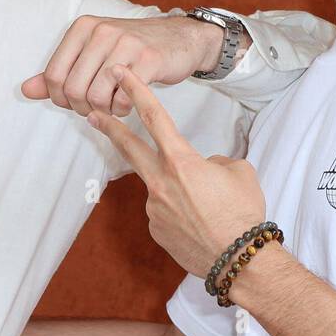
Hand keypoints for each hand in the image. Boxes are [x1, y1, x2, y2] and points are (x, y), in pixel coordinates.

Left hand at [21, 15, 223, 116]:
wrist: (179, 39)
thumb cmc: (130, 49)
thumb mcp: (91, 54)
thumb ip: (58, 72)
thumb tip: (26, 90)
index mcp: (82, 28)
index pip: (53, 75)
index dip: (59, 99)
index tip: (74, 102)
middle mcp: (102, 32)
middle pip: (73, 89)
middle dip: (81, 108)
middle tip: (95, 107)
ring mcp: (126, 44)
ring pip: (96, 96)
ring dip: (103, 111)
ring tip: (112, 104)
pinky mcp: (149, 59)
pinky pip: (123, 99)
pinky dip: (122, 110)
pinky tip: (127, 102)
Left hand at [85, 64, 265, 277]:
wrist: (239, 260)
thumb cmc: (242, 213)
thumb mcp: (238, 172)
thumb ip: (214, 162)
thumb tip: (203, 167)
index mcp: (181, 162)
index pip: (155, 117)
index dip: (137, 91)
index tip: (121, 74)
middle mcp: (160, 183)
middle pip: (130, 148)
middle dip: (110, 128)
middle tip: (93, 114)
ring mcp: (154, 208)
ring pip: (161, 187)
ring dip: (177, 190)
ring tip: (208, 208)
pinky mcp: (156, 230)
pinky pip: (166, 212)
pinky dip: (180, 213)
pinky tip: (200, 224)